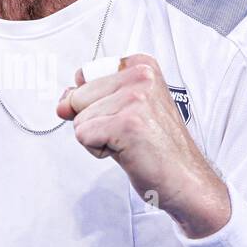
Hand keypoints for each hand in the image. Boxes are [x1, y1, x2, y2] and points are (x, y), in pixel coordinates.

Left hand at [55, 53, 230, 237]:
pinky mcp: (127, 123)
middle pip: (78, 96)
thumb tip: (61, 103)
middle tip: (128, 133)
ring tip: (129, 143)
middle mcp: (141, 76)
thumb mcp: (124, 111)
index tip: (124, 116)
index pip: (85, 76)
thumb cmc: (157, 148)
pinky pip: (83, 135)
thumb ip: (91, 98)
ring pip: (79, 119)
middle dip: (94, 121)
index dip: (95, 103)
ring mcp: (135, 98)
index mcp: (142, 66)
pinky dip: (98, 151)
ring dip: (98, 138)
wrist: (185, 180)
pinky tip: (126, 152)